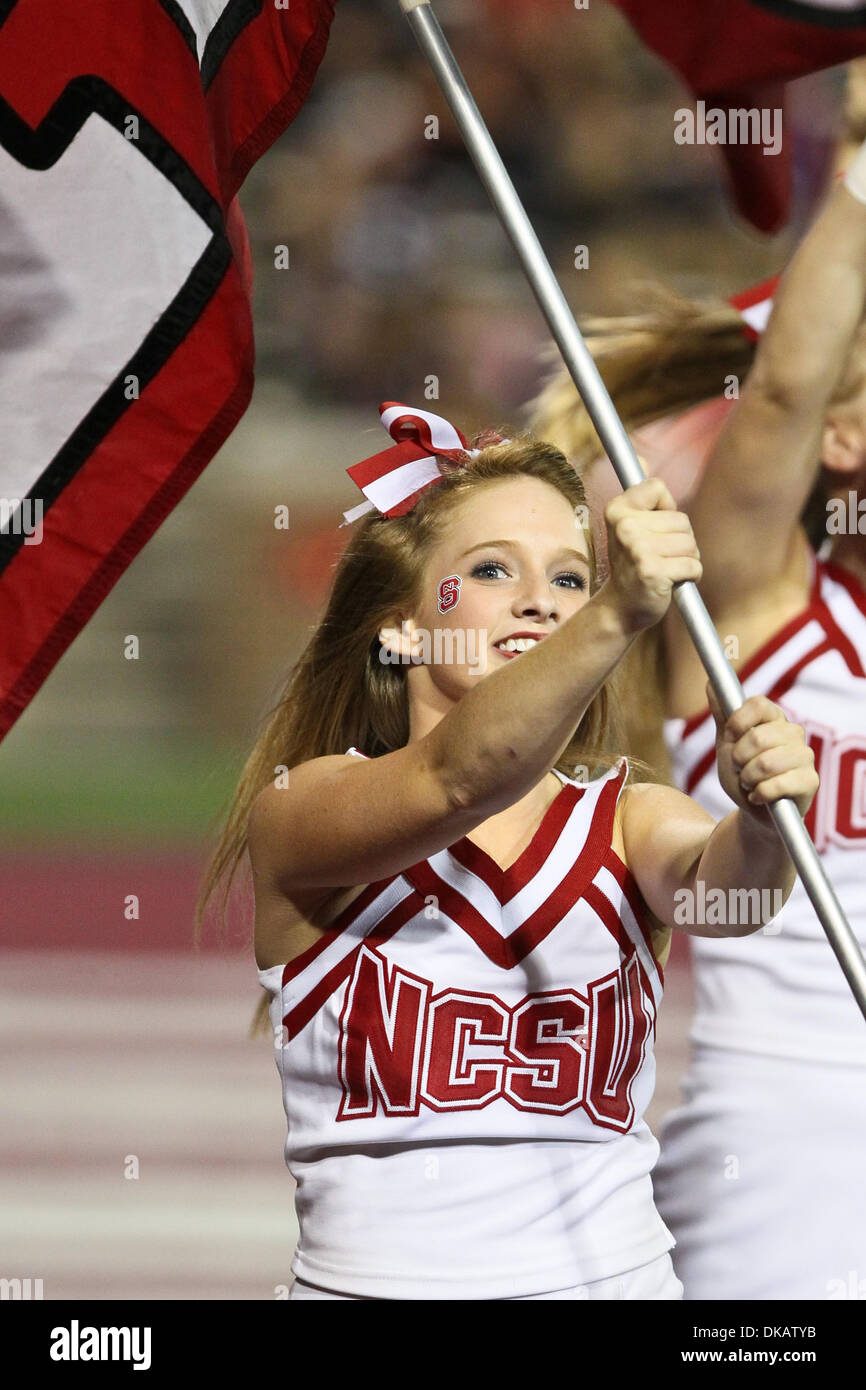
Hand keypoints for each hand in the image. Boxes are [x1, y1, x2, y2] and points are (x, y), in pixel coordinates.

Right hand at [601, 477, 702, 632]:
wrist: (621, 607)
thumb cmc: (633, 563)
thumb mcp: (630, 524)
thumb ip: (640, 494)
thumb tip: (642, 456)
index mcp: (617, 510)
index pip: (659, 488)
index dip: (665, 511)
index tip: (651, 530)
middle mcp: (624, 526)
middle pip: (682, 520)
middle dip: (680, 541)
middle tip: (658, 557)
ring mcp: (637, 549)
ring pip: (690, 544)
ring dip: (686, 560)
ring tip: (664, 570)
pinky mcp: (651, 571)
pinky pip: (693, 566)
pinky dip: (690, 577)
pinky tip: (671, 583)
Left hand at [708, 686, 818, 823]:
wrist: (754, 810)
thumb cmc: (742, 772)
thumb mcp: (727, 743)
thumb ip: (722, 714)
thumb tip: (710, 684)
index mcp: (774, 718)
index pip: (758, 704)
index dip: (738, 722)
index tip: (730, 737)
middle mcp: (793, 733)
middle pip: (758, 736)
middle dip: (739, 759)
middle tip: (740, 768)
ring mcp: (804, 756)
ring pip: (766, 763)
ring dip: (748, 778)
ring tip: (750, 783)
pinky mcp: (810, 781)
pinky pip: (777, 785)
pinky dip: (759, 794)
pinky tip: (759, 797)